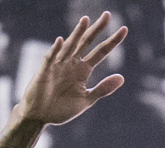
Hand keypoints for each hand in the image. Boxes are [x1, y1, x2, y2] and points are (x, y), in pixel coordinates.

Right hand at [18, 11, 126, 126]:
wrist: (40, 116)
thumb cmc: (61, 108)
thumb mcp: (86, 100)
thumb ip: (103, 89)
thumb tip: (122, 77)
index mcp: (83, 70)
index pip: (101, 52)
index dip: (112, 41)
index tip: (124, 29)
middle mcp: (72, 63)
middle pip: (86, 42)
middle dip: (97, 29)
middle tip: (107, 15)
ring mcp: (58, 65)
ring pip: (70, 46)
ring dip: (77, 34)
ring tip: (86, 20)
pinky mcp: (45, 71)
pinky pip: (51, 58)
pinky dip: (55, 50)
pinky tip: (60, 40)